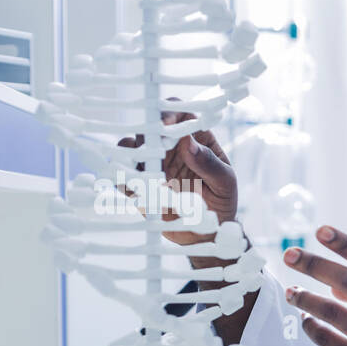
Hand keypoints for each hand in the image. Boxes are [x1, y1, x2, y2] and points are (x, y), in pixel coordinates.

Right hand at [116, 105, 238, 256]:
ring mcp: (153, 162)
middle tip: (153, 155)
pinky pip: (121, 174)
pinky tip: (137, 189)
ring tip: (146, 176)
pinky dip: (122, 177)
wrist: (207, 233)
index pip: (180, 112)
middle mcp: (171, 146)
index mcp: (196, 140)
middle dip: (147, 137)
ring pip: (129, 146)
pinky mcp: (139, 182)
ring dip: (132, 156)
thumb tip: (187, 142)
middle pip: (149, 126)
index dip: (170, 113)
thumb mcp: (225, 183)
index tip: (166, 126)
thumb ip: (209, 163)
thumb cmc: (221, 203)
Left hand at [280, 226, 346, 345]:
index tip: (321, 230)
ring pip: (334, 313)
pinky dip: (314, 330)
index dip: (345, 244)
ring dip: (307, 299)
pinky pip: (331, 344)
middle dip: (315, 265)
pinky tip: (306, 322)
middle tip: (289, 255)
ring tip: (291, 293)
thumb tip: (333, 284)